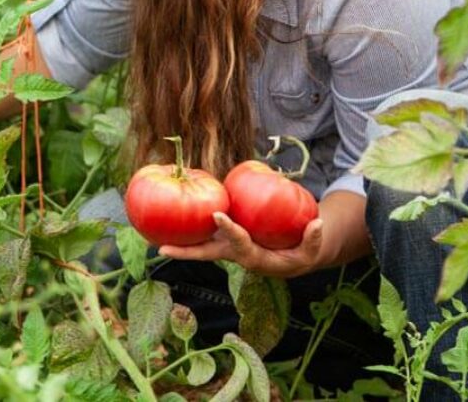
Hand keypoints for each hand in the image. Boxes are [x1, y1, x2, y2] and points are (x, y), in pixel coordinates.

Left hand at [158, 211, 323, 278]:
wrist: (293, 256)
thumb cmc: (302, 252)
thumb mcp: (312, 249)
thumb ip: (314, 238)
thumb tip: (316, 222)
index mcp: (254, 258)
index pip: (238, 245)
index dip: (229, 230)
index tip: (217, 214)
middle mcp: (235, 253)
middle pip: (207, 254)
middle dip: (185, 252)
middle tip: (160, 249)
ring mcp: (228, 245)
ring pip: (201, 243)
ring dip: (179, 241)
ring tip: (151, 235)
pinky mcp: (226, 235)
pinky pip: (206, 230)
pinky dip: (189, 224)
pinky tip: (173, 209)